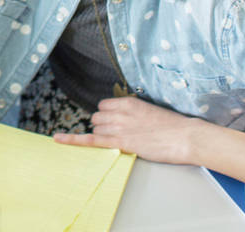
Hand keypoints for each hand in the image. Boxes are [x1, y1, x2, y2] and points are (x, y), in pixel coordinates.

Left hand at [53, 96, 202, 164]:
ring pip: (96, 129)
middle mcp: (119, 111)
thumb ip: (133, 113)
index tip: (117, 123)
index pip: (103, 106)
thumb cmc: (173, 127)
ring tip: (124, 142)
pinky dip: (73, 140)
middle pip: (97, 119)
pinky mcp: (120, 142)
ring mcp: (118, 126)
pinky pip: (90, 140)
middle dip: (104, 127)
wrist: (185, 137)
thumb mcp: (150, 112)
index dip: (108, 117)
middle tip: (122, 136)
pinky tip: (58, 139)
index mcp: (128, 102)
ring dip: (104, 136)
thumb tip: (124, 120)